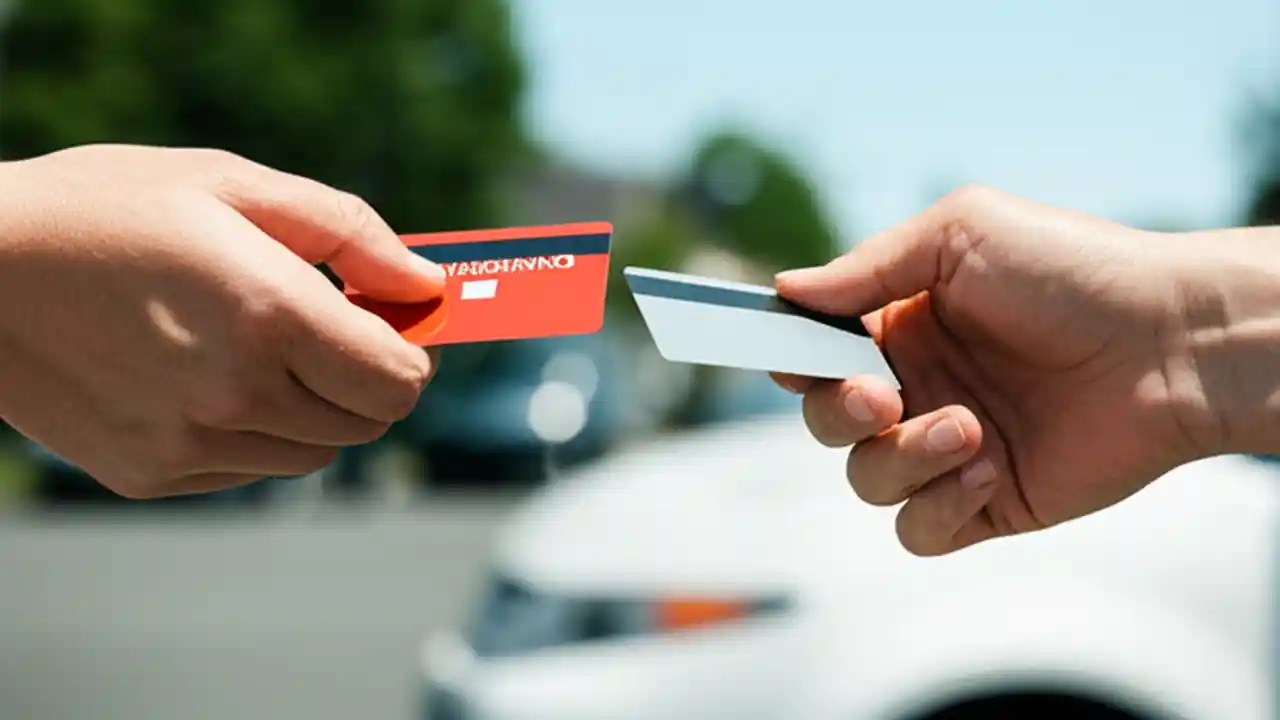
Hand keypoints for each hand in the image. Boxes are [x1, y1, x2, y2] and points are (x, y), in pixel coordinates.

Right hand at [0, 144, 443, 497]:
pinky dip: (252, 431)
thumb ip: (350, 233)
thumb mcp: (234, 184)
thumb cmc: (107, 208)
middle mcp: (238, 395)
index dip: (407, 352)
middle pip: (367, 422)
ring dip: (309, 407)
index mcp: (271, 316)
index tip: (385, 322)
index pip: (399, 380)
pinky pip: (248, 468)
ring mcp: (191, 445)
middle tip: (324, 327)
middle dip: (364, 378)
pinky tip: (202, 377)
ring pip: (312, 452)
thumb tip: (425, 284)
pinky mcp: (151, 475)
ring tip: (250, 345)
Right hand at [773, 186, 1244, 554]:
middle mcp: (919, 386)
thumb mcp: (962, 233)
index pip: (816, 353)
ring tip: (969, 428)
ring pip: (866, 479)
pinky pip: (918, 530)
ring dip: (901, 458)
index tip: (792, 359)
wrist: (1173, 344)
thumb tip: (787, 289)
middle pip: (827, 421)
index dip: (793, 360)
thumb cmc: (1075, 272)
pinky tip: (985, 468)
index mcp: (904, 324)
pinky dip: (935, 506)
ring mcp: (951, 447)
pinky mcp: (986, 502)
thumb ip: (866, 266)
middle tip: (882, 397)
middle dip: (839, 413)